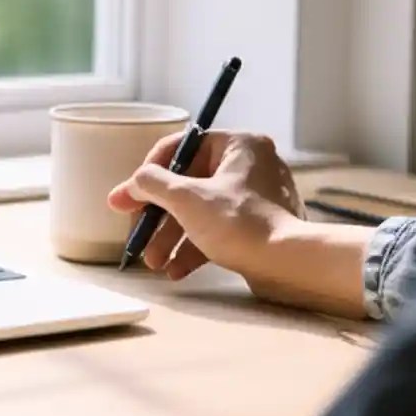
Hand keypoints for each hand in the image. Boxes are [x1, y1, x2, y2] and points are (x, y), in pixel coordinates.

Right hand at [106, 130, 372, 317]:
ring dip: (172, 237)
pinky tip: (176, 270)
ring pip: (201, 211)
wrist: (287, 265)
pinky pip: (218, 229)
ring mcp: (256, 197)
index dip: (148, 173)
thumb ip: (152, 184)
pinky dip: (195, 246)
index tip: (128, 197)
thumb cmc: (238, 223)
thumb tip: (135, 182)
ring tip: (154, 262)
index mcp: (238, 145)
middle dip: (159, 218)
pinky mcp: (258, 225)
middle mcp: (250, 165)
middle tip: (135, 235)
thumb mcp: (185, 198)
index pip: (181, 147)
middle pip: (188, 184)